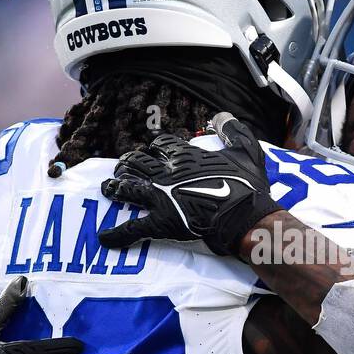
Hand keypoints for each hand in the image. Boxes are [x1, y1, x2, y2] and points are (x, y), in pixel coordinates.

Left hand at [99, 113, 280, 255]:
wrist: (246, 217)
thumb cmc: (249, 187)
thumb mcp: (247, 151)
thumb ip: (234, 131)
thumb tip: (222, 116)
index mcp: (186, 156)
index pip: (160, 146)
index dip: (154, 149)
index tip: (153, 154)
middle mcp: (168, 173)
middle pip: (137, 162)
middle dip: (127, 164)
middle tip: (122, 169)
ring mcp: (161, 197)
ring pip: (127, 186)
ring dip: (115, 186)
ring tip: (107, 187)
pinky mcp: (161, 222)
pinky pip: (132, 227)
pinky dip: (117, 234)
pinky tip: (104, 238)